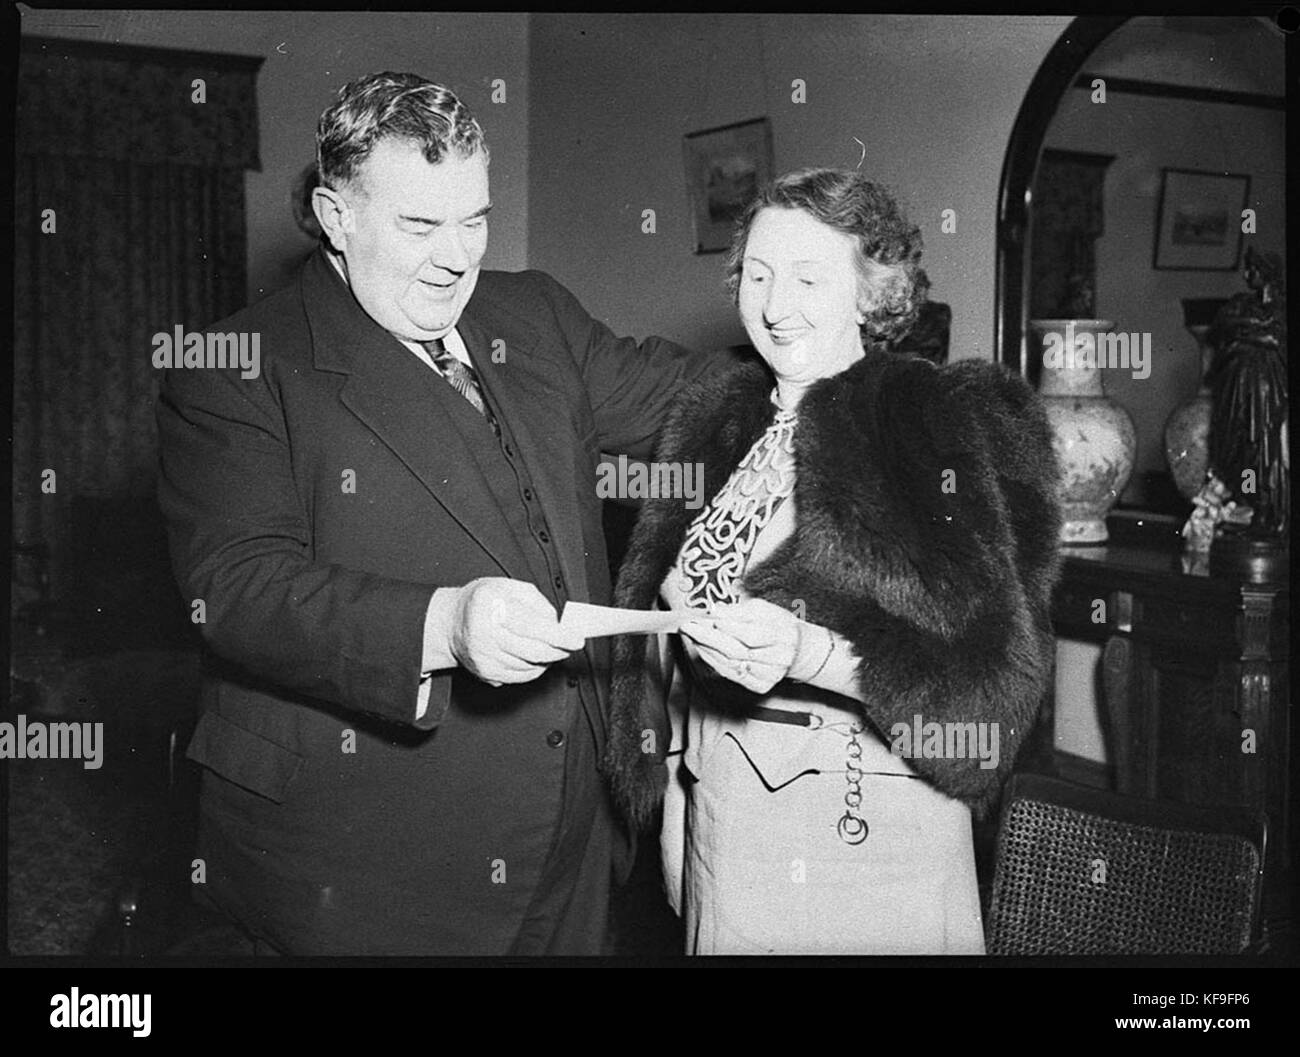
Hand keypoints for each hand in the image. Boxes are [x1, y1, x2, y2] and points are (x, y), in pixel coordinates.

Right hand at [448, 578, 585, 686]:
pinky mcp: (485, 672)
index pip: (531, 626)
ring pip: (529, 666)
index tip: (577, 640)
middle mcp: (484, 633)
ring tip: (551, 648)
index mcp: (490, 606)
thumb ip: (538, 603)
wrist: (451, 622)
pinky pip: (520, 676)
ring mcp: (483, 656)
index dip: (558, 636)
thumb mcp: (511, 587)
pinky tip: (536, 658)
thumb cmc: (485, 601)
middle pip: (533, 650)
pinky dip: (534, 669)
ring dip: (547, 660)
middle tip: (570, 645)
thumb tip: (558, 625)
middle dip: (558, 650)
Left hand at [680, 598, 803, 694]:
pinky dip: (714, 663)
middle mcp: (779, 659)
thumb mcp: (764, 609)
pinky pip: (732, 675)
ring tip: (693, 636)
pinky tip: (704, 651)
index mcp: (783, 636)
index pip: (750, 635)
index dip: (727, 628)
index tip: (705, 618)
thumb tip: (716, 611)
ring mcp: (770, 675)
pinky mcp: (761, 686)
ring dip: (708, 650)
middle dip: (709, 639)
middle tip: (688, 627)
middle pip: (738, 652)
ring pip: (732, 665)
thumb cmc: (777, 625)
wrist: (797, 649)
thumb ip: (739, 610)